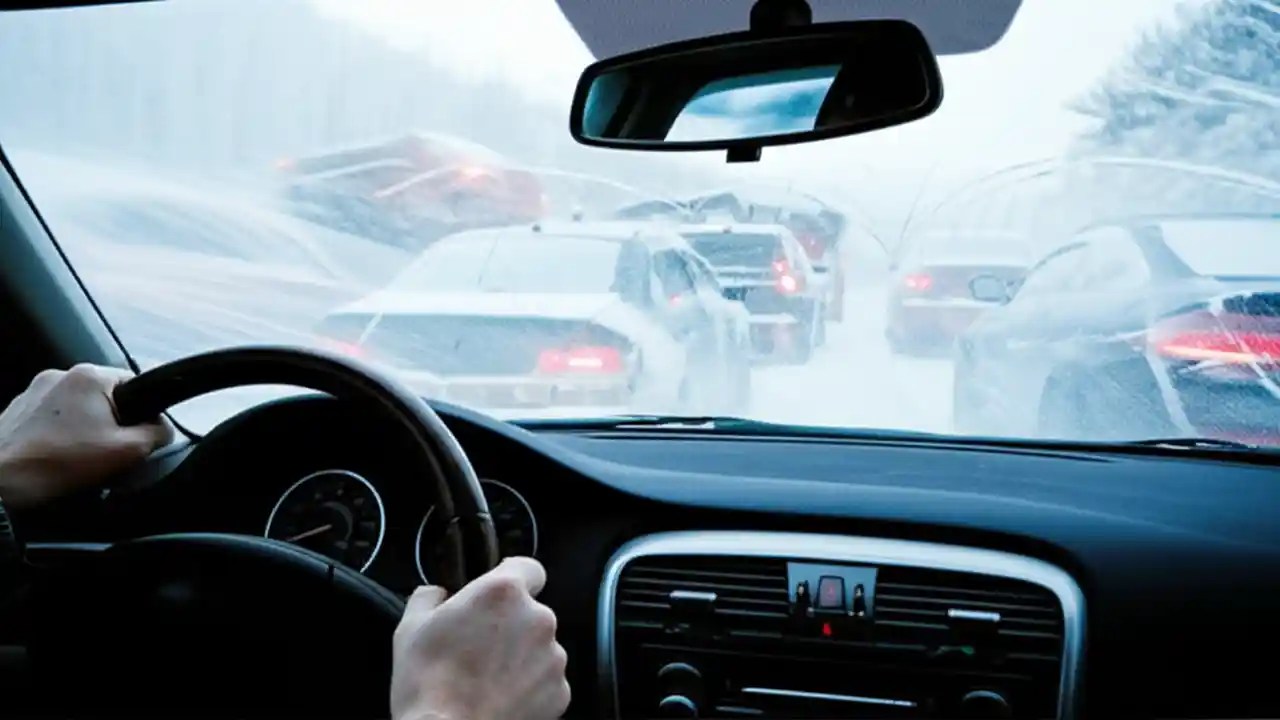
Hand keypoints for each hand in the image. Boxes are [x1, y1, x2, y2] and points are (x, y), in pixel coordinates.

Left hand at [0, 364, 172, 508]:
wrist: (0, 485)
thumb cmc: (56, 465)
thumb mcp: (127, 452)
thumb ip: (156, 434)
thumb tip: (162, 430)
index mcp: (89, 376)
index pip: (138, 384)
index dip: (146, 414)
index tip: (139, 439)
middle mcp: (59, 376)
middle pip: (107, 399)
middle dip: (113, 426)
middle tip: (108, 455)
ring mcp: (33, 393)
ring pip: (79, 411)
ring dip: (86, 433)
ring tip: (79, 461)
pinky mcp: (16, 412)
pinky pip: (53, 422)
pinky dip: (60, 439)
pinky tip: (58, 461)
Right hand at [390, 557, 569, 719]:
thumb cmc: (428, 684)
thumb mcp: (411, 627)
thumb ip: (429, 597)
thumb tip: (436, 595)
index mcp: (503, 592)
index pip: (528, 568)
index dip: (513, 578)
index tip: (498, 594)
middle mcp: (537, 618)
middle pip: (530, 611)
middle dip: (509, 625)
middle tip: (478, 646)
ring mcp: (553, 656)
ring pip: (539, 646)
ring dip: (519, 655)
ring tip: (486, 677)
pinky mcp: (560, 691)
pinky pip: (546, 679)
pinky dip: (529, 686)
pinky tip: (500, 696)